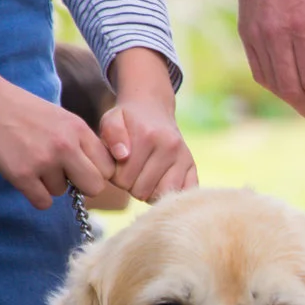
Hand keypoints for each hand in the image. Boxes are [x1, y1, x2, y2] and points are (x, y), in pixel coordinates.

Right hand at [0, 45, 113, 209]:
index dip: (96, 172)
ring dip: (49, 184)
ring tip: (31, 161)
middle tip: (63, 175)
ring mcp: (43, 160)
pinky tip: (24, 176)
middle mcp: (65, 144)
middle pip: (94, 187)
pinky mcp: (21, 174)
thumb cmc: (20, 109)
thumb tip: (98, 173)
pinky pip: (42, 202)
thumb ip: (80, 141)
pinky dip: (35, 195)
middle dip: (81, 186)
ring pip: (62, 192)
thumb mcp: (59, 117)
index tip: (82, 170)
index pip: (108, 167)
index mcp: (78, 128)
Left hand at [99, 47, 199, 201]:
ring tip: (143, 177)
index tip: (117, 166)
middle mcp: (170, 147)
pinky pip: (181, 193)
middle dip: (131, 185)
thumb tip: (122, 155)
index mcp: (147, 136)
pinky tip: (159, 182)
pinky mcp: (193, 167)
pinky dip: (168, 193)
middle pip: (142, 191)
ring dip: (149, 192)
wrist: (152, 109)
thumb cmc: (128, 120)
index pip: (124, 180)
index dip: (115, 177)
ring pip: (161, 195)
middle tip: (130, 171)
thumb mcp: (112, 120)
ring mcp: (184, 158)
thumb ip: (112, 134)